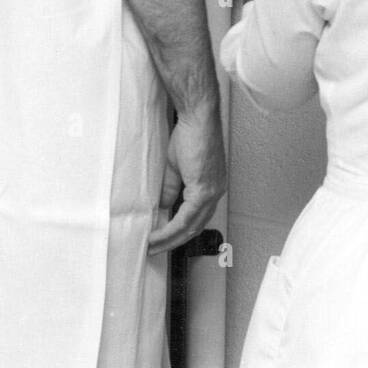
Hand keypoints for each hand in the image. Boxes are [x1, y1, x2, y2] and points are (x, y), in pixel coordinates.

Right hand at [148, 105, 225, 254]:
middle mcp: (216, 193)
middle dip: (173, 241)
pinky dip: (170, 229)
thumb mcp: (177, 167)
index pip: (196, 217)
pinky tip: (158, 235)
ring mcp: (212, 192)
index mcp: (212, 187)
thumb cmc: (190, 134)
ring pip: (191, 226)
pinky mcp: (204, 189)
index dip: (178, 231)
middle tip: (154, 249)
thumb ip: (172, 189)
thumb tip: (165, 207)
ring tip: (152, 246)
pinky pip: (186, 217)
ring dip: (170, 239)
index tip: (161, 239)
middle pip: (195, 227)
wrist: (197, 117)